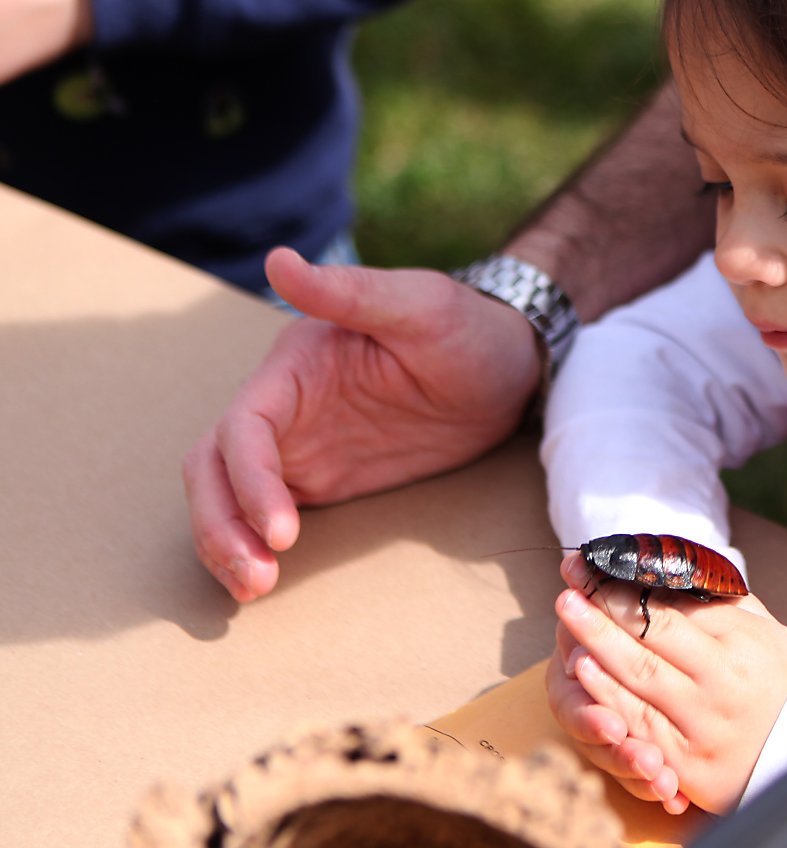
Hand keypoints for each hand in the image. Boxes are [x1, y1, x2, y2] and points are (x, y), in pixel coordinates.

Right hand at [184, 247, 541, 599]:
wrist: (510, 366)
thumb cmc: (468, 326)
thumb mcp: (419, 305)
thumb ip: (349, 293)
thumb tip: (279, 260)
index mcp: (293, 365)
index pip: (242, 427)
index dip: (249, 480)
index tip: (281, 528)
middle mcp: (282, 406)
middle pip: (215, 468)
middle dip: (221, 523)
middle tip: (254, 578)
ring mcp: (298, 446)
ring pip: (228, 497)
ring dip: (228, 542)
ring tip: (254, 588)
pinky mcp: (321, 478)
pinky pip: (267, 516)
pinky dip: (254, 547)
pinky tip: (266, 580)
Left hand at [548, 554, 786, 815]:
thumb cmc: (779, 677)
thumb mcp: (762, 628)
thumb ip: (716, 601)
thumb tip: (664, 568)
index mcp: (738, 648)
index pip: (666, 617)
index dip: (622, 594)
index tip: (591, 570)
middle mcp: (719, 688)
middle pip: (645, 648)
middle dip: (598, 619)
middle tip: (566, 594)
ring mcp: (702, 728)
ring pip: (637, 687)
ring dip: (596, 656)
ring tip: (567, 630)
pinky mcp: (690, 765)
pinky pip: (641, 730)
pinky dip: (609, 702)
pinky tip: (586, 678)